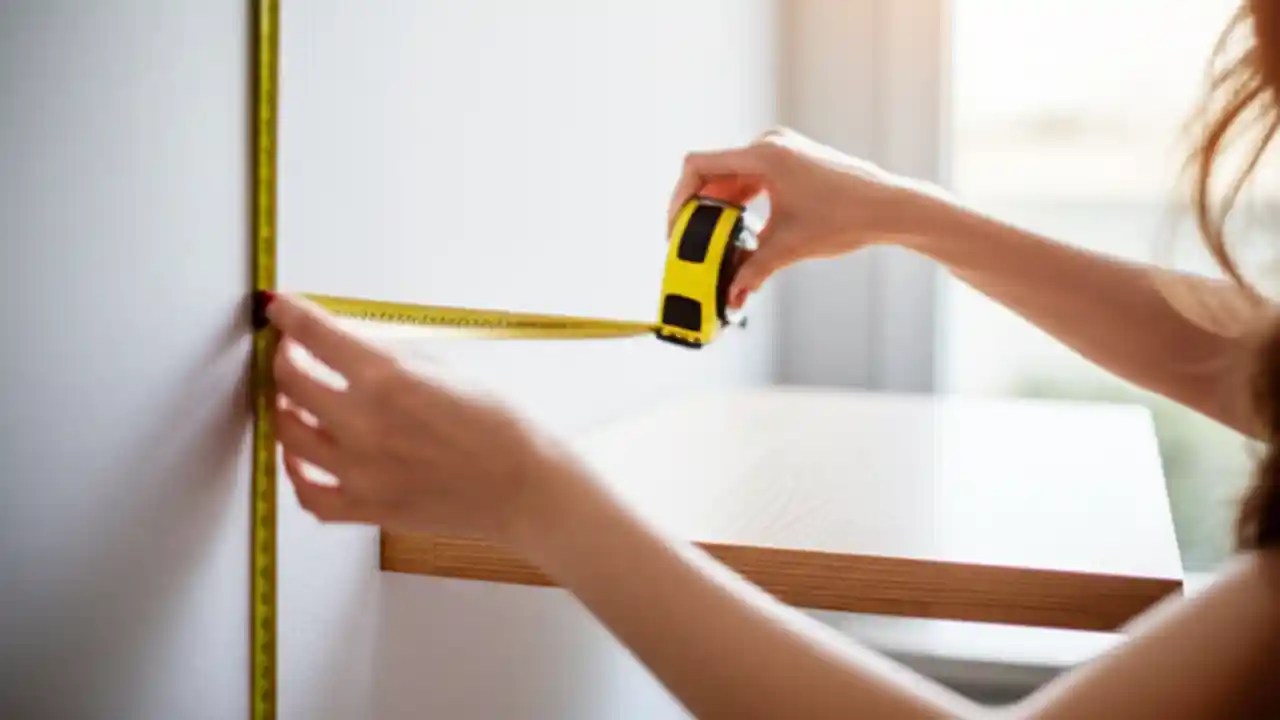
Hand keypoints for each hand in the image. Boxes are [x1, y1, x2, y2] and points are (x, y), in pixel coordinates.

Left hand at [263, 294, 579, 543]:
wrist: (523, 486)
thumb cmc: (496, 425)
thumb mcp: (443, 367)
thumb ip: (386, 355)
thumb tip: (341, 340)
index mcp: (388, 380)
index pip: (315, 336)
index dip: (291, 316)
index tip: (281, 308)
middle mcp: (365, 425)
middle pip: (289, 383)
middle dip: (285, 359)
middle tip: (292, 352)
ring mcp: (360, 472)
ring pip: (287, 435)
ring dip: (284, 410)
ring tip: (294, 401)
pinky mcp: (366, 508)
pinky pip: (307, 492)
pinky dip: (295, 470)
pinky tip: (302, 455)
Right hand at [670, 127, 953, 307]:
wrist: (891, 206)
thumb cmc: (847, 217)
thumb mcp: (790, 246)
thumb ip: (752, 270)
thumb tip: (730, 298)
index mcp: (764, 155)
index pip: (698, 166)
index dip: (678, 198)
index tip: (676, 230)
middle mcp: (768, 145)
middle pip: (713, 173)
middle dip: (698, 210)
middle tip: (690, 245)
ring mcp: (781, 150)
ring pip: (731, 178)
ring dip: (719, 209)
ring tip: (713, 243)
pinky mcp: (791, 161)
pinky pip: (751, 180)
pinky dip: (740, 205)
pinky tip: (740, 231)